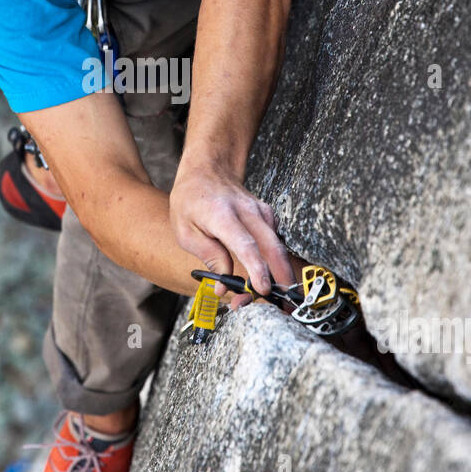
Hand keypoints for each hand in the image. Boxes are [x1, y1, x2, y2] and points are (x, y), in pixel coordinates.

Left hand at [169, 159, 294, 305]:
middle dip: (280, 275)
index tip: (263, 288)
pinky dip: (274, 259)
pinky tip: (270, 274)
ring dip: (279, 271)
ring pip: (277, 244)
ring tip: (278, 296)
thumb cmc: (191, 201)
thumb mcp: (185, 231)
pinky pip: (274, 239)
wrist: (206, 169)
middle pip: (270, 246)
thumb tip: (223, 285)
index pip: (245, 244)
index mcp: (222, 215)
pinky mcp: (267, 214)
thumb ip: (208, 256)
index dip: (256, 268)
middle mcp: (246, 210)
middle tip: (285, 302)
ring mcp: (260, 210)